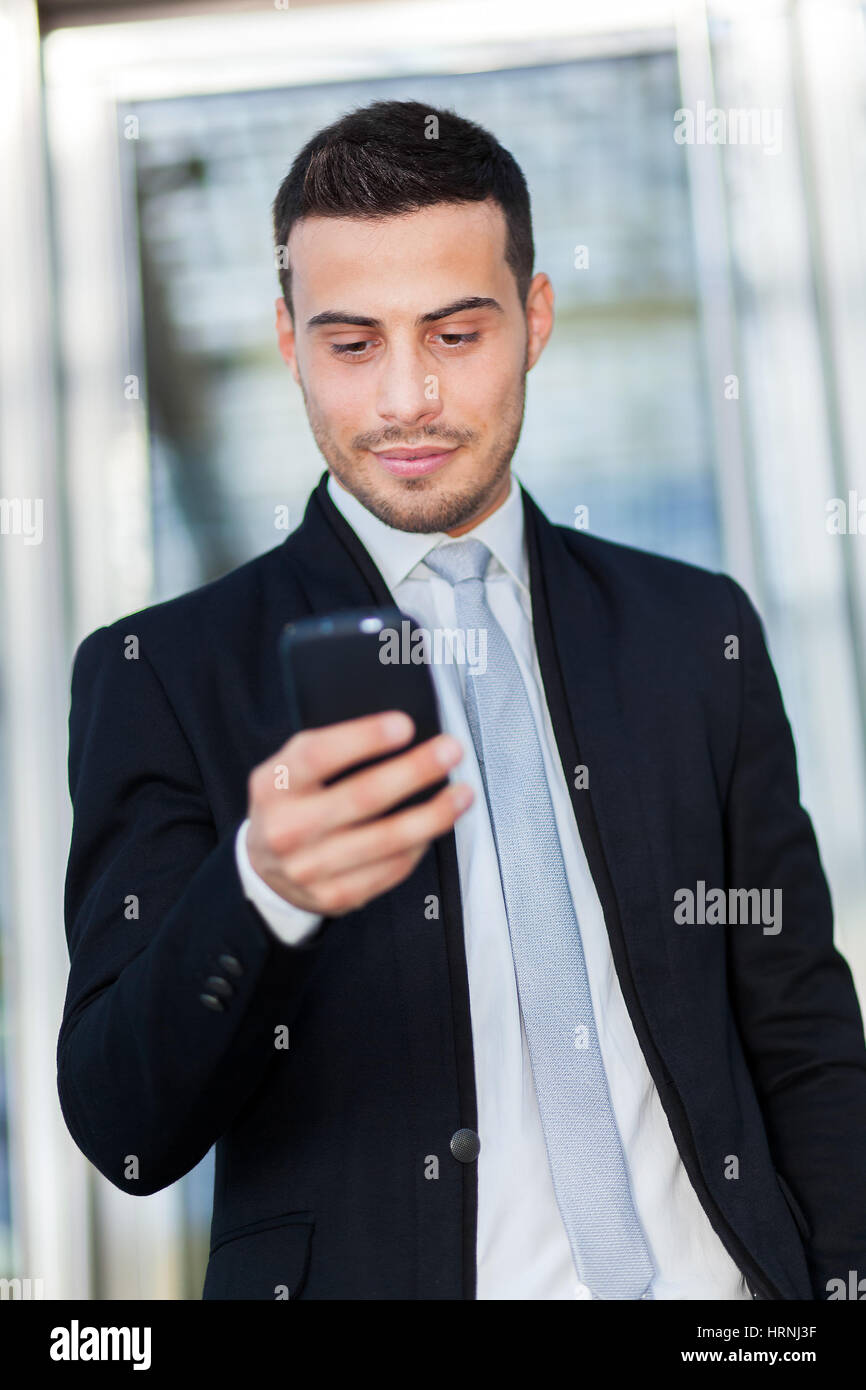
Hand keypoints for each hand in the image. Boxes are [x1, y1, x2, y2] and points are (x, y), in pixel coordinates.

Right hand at [246, 712, 472, 915]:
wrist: (263, 868)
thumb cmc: (290, 804)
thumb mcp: (289, 769)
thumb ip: (329, 749)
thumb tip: (399, 731)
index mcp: (274, 785)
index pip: (319, 755)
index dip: (364, 738)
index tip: (405, 726)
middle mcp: (287, 828)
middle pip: (363, 797)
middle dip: (415, 771)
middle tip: (450, 751)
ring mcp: (310, 867)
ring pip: (387, 839)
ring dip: (434, 814)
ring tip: (462, 793)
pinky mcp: (335, 896)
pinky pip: (391, 869)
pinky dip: (419, 846)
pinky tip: (434, 827)